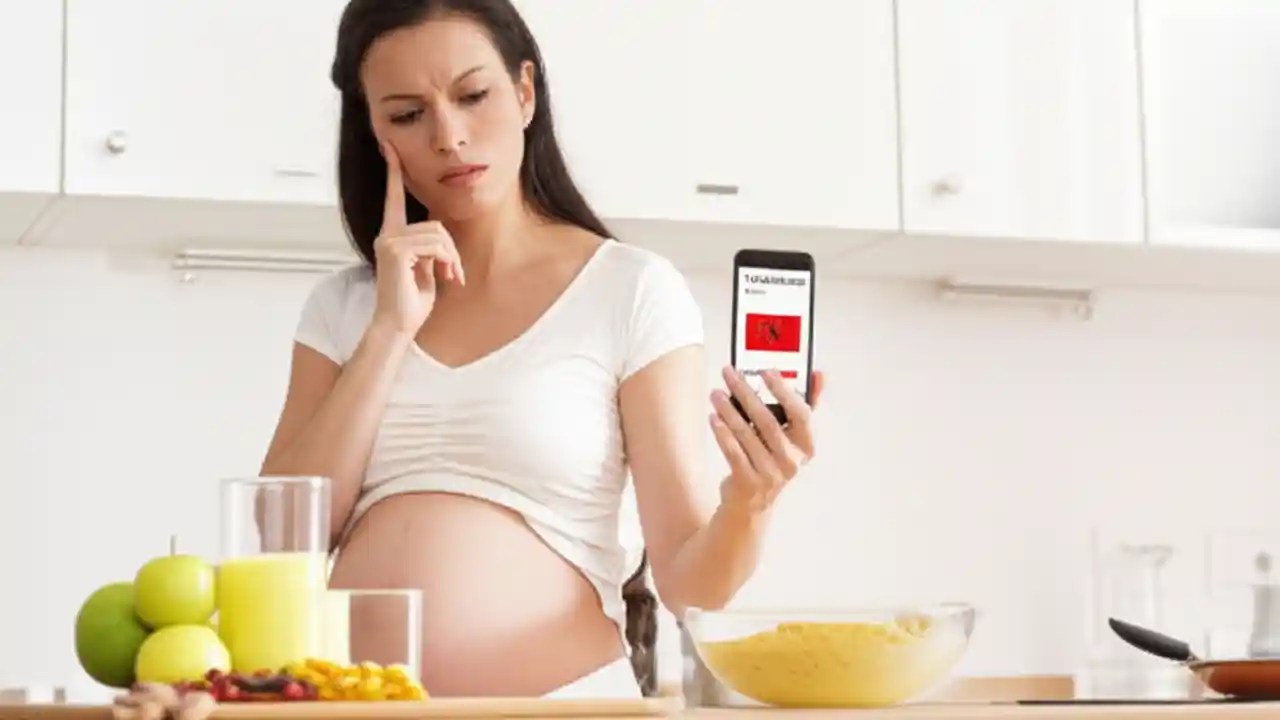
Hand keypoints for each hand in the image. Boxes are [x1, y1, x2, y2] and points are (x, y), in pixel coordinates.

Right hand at [371, 141, 465, 335]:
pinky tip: (445, 278)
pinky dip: (447, 261)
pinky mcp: (396, 251)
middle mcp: (387, 235)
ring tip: (450, 278)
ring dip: (452, 258)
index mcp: (392, 236)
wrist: (398, 325)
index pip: (393, 198)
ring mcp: (389, 241)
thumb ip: (431, 249)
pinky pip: (436, 244)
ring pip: (439, 234)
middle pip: (435, 224)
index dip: (394, 172)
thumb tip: (441, 238)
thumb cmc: (412, 303)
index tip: (390, 147)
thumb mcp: (427, 270)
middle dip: (451, 250)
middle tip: (454, 275)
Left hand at [710, 367, 825, 517]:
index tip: (767, 370)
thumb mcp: (791, 438)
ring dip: (729, 410)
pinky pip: (733, 452)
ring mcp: (770, 474)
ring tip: (716, 393)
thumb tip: (819, 375)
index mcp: (806, 446)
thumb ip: (803, 405)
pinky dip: (722, 434)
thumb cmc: (771, 460)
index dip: (784, 391)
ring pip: (747, 435)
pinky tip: (714, 418)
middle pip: (768, 421)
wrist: (751, 504)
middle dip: (746, 393)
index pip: (801, 414)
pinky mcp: (748, 482)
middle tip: (730, 374)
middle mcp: (791, 461)